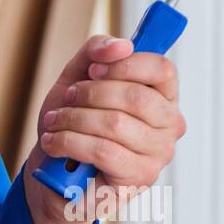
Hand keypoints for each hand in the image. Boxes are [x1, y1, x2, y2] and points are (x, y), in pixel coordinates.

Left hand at [23, 34, 185, 223]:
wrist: (54, 170)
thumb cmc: (74, 122)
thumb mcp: (78, 77)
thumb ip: (97, 52)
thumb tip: (121, 45)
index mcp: (162, 95)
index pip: (162, 69)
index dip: (125, 64)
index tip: (93, 69)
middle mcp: (170, 125)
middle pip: (136, 97)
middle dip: (91, 94)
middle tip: (68, 98)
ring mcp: (158, 154)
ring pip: (115, 124)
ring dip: (73, 119)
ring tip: (54, 122)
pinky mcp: (139, 178)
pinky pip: (103, 151)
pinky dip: (69, 142)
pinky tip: (54, 142)